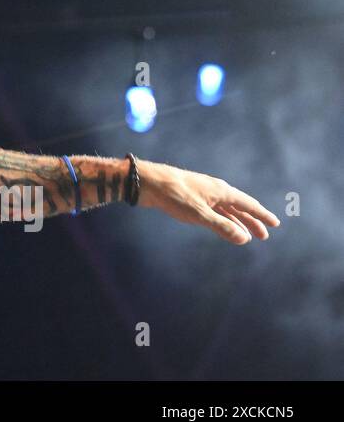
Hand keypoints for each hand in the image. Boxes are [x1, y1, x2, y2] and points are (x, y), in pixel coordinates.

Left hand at [138, 160, 280, 244]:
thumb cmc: (174, 195)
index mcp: (221, 190)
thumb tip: (244, 239)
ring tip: (247, 235)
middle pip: (239, 207)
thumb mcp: (199, 214)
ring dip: (237, 222)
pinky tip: (224, 227)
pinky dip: (222, 220)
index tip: (275, 224)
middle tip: (264, 236)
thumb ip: (222, 227)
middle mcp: (215, 190)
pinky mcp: (191, 198)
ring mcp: (203, 193)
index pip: (248, 204)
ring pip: (226, 209)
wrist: (147, 182)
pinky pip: (213, 210)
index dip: (262, 215)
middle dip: (252, 221)